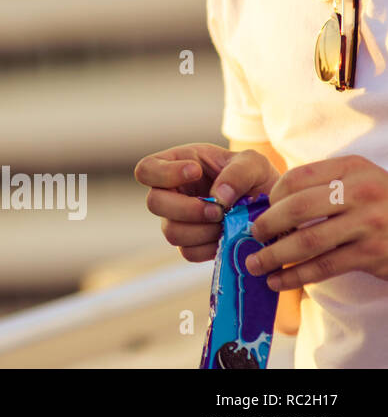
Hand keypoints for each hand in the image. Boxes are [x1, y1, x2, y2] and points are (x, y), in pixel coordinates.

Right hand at [133, 143, 279, 261]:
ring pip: (171, 232)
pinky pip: (189, 252)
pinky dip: (210, 247)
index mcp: (176, 165)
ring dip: (202, 231)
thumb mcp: (253, 163)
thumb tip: (219, 197)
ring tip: (226, 224)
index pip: (147, 169)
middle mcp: (170, 194)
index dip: (165, 173)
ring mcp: (177, 221)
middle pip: (154, 203)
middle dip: (187, 209)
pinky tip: (226, 237)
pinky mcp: (191, 244)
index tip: (196, 171)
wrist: (270, 207)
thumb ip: (237, 173)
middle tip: (218, 210)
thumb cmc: (255, 177)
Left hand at [246, 155, 387, 289]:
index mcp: (352, 167)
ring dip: (275, 255)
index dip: (272, 195)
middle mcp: (361, 192)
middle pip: (297, 208)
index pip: (298, 177)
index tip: (260, 210)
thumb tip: (267, 205)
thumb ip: (322, 186)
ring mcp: (369, 223)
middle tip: (252, 236)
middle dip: (267, 224)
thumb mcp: (358, 181)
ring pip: (308, 241)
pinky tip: (278, 281)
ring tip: (255, 264)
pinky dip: (296, 276)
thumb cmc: (380, 204)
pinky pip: (325, 266)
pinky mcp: (373, 254)